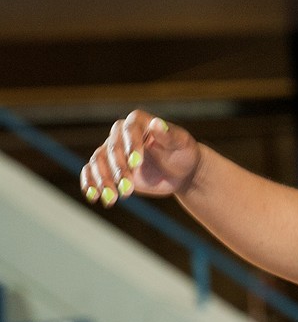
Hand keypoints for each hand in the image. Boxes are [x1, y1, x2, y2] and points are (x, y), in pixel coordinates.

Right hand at [81, 110, 199, 206]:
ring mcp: (112, 150)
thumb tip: (157, 123)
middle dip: (118, 170)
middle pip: (112, 149)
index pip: (129, 130)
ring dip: (103, 180)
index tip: (136, 163)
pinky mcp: (107, 166)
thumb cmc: (183, 154)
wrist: (180, 172)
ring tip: (112, 199)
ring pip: (97, 161)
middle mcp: (121, 133)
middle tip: (127, 189)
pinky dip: (90, 183)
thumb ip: (169, 135)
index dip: (131, 145)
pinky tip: (93, 197)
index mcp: (139, 121)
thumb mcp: (182, 144)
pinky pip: (90, 171)